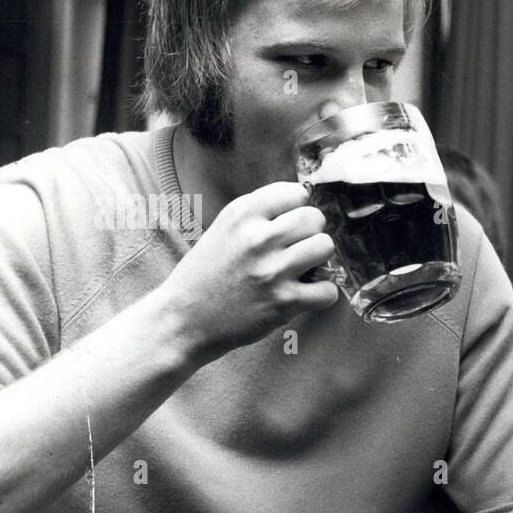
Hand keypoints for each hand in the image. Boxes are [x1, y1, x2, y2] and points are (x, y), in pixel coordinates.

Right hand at [156, 182, 338, 362]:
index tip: (288, 224)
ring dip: (319, 260)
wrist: (184, 319)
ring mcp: (272, 270)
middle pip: (315, 218)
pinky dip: (323, 294)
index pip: (296, 193)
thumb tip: (303, 206)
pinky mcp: (284, 302)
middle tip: (297, 249)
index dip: (297, 209)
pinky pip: (328, 290)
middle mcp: (257, 238)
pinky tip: (307, 294)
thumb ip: (259, 215)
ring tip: (304, 269)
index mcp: (241, 214)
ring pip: (325, 247)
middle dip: (312, 233)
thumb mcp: (224, 230)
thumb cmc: (206, 275)